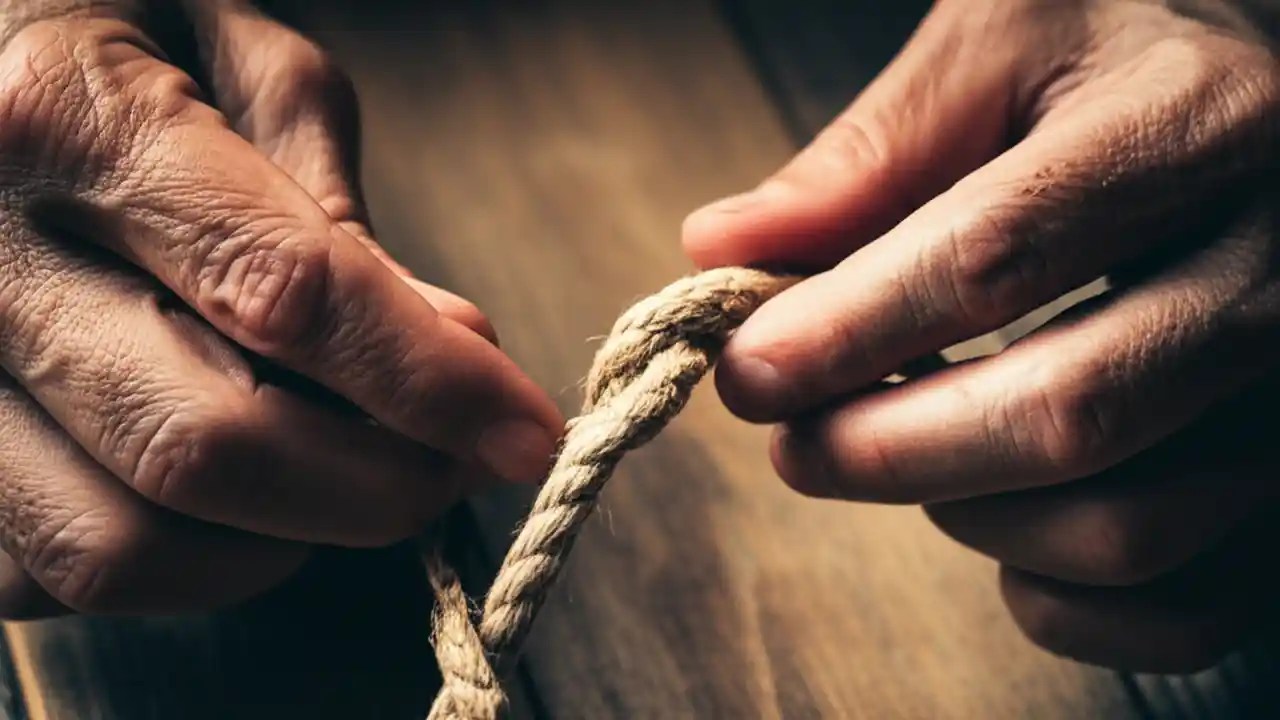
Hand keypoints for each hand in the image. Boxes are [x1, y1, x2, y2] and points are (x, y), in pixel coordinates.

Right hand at [0, 1, 562, 617]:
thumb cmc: (121, 40)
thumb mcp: (242, 62)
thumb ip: (336, 206)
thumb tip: (452, 344)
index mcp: (72, 124)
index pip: (286, 291)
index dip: (429, 384)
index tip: (525, 435)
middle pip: (207, 446)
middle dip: (373, 488)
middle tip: (445, 469)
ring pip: (122, 544)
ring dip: (276, 543)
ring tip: (333, 477)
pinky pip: (55, 576)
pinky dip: (176, 561)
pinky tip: (221, 497)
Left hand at [685, 0, 1279, 671]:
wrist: (1264, 108)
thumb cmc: (1119, 63)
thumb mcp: (1001, 46)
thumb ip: (871, 151)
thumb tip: (721, 249)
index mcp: (1192, 121)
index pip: (994, 256)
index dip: (846, 331)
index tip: (746, 371)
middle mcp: (1278, 265)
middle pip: (1064, 413)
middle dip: (884, 449)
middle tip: (792, 441)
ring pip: (1122, 527)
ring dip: (963, 515)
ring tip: (904, 447)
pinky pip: (1179, 608)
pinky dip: (1055, 598)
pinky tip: (995, 515)